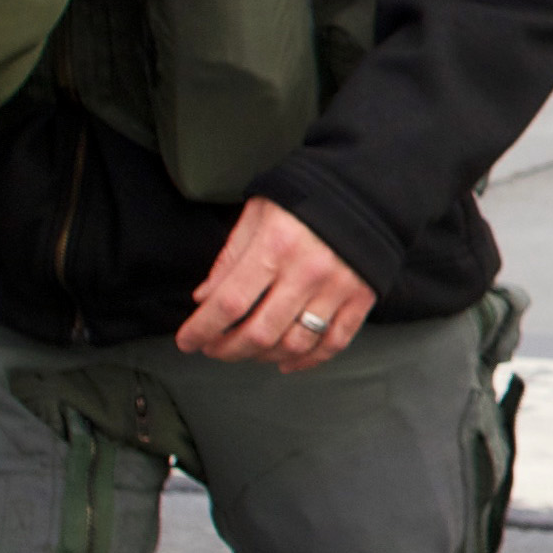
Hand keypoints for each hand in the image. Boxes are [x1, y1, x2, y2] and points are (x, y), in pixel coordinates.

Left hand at [177, 197, 373, 370]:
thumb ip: (230, 258)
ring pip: (295, 343)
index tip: (187, 341)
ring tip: (247, 351)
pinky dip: (308, 360)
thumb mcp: (258, 214)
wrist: (365, 190)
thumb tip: (204, 298)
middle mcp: (308, 271)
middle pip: (260, 332)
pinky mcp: (362, 298)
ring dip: (263, 356)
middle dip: (228, 349)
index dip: (202, 328)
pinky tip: (286, 362)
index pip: (230, 302)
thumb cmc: (305, 198)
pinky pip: (334, 342)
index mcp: (276, 245)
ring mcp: (338, 288)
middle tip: (213, 349)